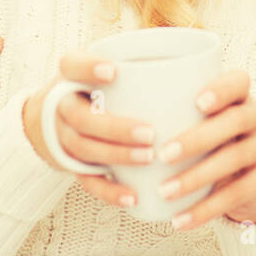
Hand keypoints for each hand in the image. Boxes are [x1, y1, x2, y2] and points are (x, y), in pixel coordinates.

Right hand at [21, 53, 158, 208]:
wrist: (51, 118)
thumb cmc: (96, 87)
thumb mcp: (104, 67)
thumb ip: (141, 62)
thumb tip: (204, 59)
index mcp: (70, 77)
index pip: (70, 66)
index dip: (89, 68)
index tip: (115, 71)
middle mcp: (62, 106)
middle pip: (82, 118)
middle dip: (116, 127)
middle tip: (150, 133)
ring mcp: (63, 137)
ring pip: (84, 149)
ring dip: (117, 155)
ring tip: (148, 157)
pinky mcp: (71, 164)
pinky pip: (86, 181)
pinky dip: (110, 191)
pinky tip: (134, 196)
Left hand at [156, 70, 255, 230]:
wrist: (252, 183)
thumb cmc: (213, 147)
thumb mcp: (203, 127)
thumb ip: (177, 117)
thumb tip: (115, 117)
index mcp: (241, 96)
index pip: (239, 81)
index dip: (221, 89)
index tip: (197, 102)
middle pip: (236, 120)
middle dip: (198, 138)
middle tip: (163, 155)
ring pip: (236, 157)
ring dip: (197, 176)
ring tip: (165, 191)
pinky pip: (240, 192)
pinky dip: (207, 208)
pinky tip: (181, 219)